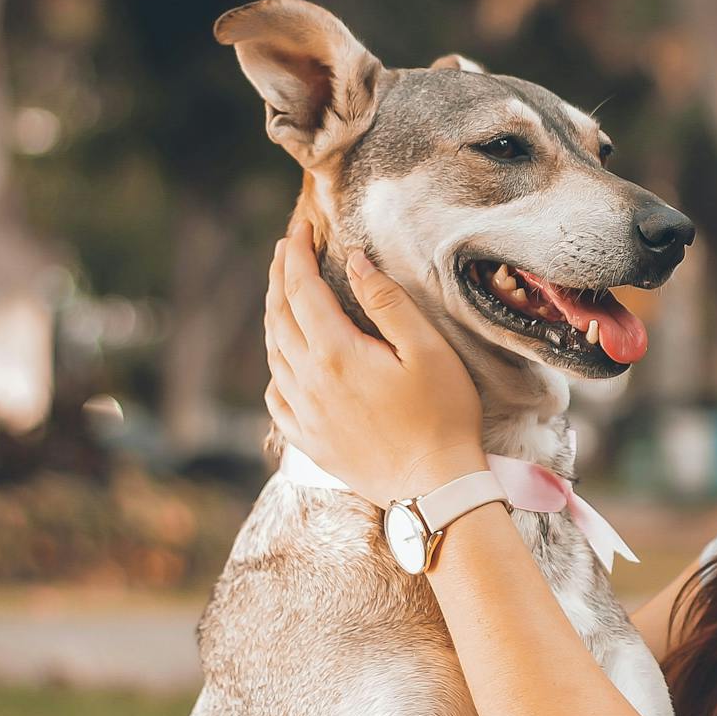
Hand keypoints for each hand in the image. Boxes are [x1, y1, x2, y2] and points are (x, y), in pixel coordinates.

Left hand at [263, 219, 487, 506]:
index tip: (299, 227)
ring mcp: (304, 414)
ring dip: (275, 316)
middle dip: (279, 277)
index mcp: (335, 353)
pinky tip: (285, 362)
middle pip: (279, 316)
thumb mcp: (426, 349)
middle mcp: (308, 382)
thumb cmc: (442, 415)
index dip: (296, 254)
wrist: (434, 488)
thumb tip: (353, 261)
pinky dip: (276, 368)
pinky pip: (277, 397)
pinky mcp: (309, 441)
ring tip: (283, 293)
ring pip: (274, 354)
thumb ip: (386, 301)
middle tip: (285, 248)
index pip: (302, 289)